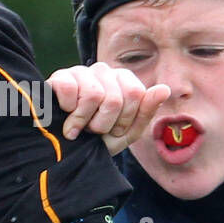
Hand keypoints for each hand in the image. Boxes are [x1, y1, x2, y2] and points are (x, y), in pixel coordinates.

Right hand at [48, 61, 169, 155]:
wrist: (64, 151)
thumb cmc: (98, 140)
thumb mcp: (127, 133)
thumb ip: (146, 112)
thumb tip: (164, 89)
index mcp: (124, 80)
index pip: (137, 94)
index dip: (124, 120)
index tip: (113, 130)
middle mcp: (104, 71)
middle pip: (115, 98)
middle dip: (103, 124)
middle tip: (93, 130)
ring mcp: (81, 71)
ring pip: (93, 95)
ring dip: (83, 120)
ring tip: (78, 127)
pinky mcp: (59, 76)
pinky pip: (70, 90)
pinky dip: (67, 111)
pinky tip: (63, 115)